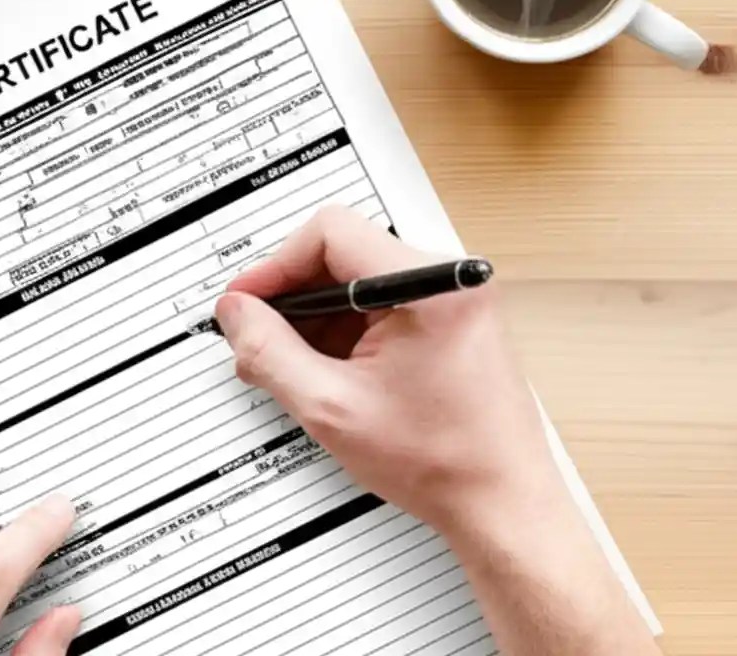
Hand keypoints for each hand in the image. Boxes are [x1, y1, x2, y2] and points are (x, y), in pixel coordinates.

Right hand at [214, 205, 561, 536]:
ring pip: (359, 281)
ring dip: (317, 319)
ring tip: (294, 368)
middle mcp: (450, 280)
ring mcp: (455, 300)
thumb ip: (269, 353)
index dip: (275, 267)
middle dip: (293, 299)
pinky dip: (346, 333)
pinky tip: (328, 372)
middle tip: (260, 339)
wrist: (500, 502)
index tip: (248, 302)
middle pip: (343, 254)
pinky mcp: (453, 321)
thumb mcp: (330, 406)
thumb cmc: (444, 462)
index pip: (330, 233)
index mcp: (430, 285)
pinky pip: (383, 305)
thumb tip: (236, 315)